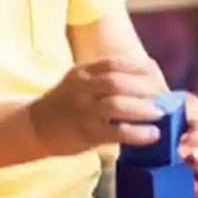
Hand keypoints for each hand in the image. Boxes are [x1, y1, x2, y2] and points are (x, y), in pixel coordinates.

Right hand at [28, 57, 165, 156]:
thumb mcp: (80, 82)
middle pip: (119, 81)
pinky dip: (138, 133)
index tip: (156, 75)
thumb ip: (104, 79)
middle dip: (146, 88)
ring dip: (144, 109)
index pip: (116, 63)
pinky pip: (117, 131)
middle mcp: (82, 87)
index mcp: (83, 71)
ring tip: (160, 114)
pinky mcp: (86, 133)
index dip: (140, 68)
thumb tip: (146, 82)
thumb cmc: (65, 104)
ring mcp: (83, 110)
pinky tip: (152, 134)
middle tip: (163, 97)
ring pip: (118, 104)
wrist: (34, 126)